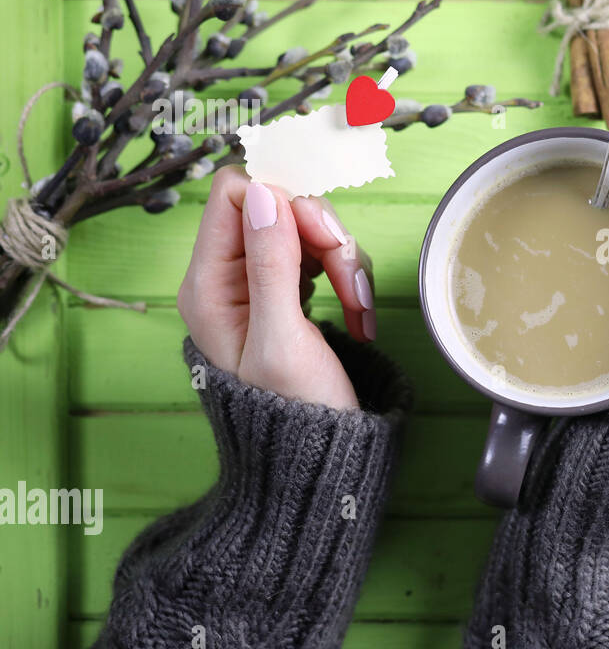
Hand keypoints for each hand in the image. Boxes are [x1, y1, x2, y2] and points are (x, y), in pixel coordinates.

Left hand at [177, 166, 376, 409]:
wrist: (319, 455)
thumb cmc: (294, 411)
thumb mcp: (282, 339)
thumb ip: (271, 264)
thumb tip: (265, 193)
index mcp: (209, 284)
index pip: (235, 194)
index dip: (284, 201)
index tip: (321, 238)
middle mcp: (229, 276)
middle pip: (279, 206)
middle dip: (324, 237)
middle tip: (349, 281)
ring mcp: (262, 282)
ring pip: (309, 230)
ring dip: (345, 263)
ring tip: (360, 311)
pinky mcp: (292, 292)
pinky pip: (325, 256)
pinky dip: (351, 280)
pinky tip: (360, 318)